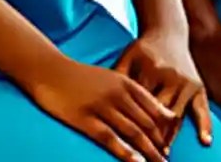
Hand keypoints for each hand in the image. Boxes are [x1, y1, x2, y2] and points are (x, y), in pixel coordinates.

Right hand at [26, 58, 176, 160]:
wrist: (49, 69)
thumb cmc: (81, 76)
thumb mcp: (111, 78)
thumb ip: (130, 92)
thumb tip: (148, 110)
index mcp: (128, 84)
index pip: (155, 108)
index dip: (166, 127)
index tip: (171, 142)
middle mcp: (119, 94)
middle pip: (147, 122)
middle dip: (160, 142)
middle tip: (167, 157)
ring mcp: (102, 106)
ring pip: (133, 131)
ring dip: (148, 150)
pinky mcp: (84, 118)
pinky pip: (109, 137)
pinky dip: (125, 151)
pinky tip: (136, 161)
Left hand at [115, 32, 213, 149]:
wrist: (169, 31)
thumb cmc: (143, 48)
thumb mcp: (127, 58)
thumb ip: (117, 78)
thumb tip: (101, 100)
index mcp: (152, 71)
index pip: (139, 105)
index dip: (131, 125)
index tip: (125, 144)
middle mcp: (172, 78)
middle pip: (159, 114)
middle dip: (151, 137)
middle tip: (146, 157)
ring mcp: (187, 82)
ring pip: (177, 115)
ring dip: (170, 137)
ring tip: (163, 155)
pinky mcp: (198, 85)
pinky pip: (203, 108)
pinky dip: (204, 125)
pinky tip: (205, 141)